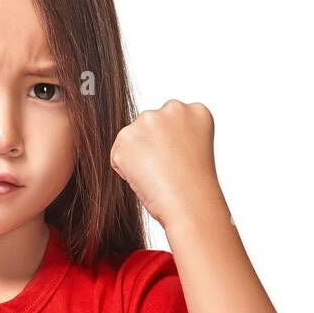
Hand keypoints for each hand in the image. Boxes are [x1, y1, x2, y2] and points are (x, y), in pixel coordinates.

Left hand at [110, 99, 228, 229]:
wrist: (190, 203)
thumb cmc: (194, 187)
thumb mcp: (194, 149)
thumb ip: (175, 134)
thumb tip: (148, 138)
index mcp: (195, 111)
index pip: (171, 123)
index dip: (173, 147)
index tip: (181, 161)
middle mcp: (172, 108)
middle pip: (149, 126)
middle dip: (152, 146)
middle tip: (167, 169)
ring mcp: (147, 120)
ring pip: (132, 139)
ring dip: (138, 157)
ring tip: (158, 175)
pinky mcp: (125, 137)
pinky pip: (118, 156)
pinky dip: (126, 170)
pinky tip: (145, 179)